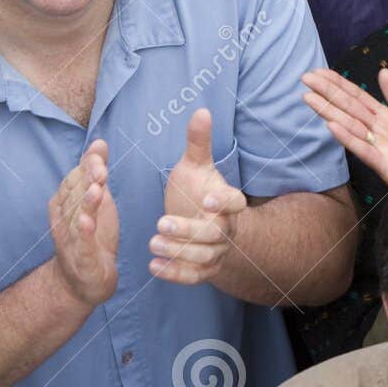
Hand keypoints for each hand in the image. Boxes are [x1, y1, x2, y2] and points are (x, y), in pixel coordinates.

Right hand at [49, 140, 118, 308]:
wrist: (83, 281)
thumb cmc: (91, 234)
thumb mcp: (96, 200)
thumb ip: (95, 172)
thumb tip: (100, 142)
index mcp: (65, 203)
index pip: (73, 179)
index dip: (86, 166)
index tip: (100, 154)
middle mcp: (64, 220)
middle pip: (75, 196)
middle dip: (88, 181)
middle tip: (102, 170)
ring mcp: (72, 241)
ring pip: (78, 219)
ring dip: (86, 204)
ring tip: (97, 190)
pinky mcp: (82, 261)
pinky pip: (82, 246)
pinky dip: (84, 235)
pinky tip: (88, 223)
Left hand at [154, 109, 247, 285]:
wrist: (201, 223)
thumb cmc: (197, 191)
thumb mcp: (195, 165)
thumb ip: (198, 142)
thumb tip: (201, 110)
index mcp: (228, 202)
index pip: (236, 202)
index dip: (225, 201)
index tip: (207, 198)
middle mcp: (226, 229)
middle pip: (214, 234)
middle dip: (189, 231)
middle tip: (161, 224)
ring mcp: (216, 251)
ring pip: (202, 257)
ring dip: (178, 252)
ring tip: (152, 243)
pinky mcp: (203, 270)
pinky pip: (192, 276)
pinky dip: (174, 273)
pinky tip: (153, 266)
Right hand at [301, 65, 387, 187]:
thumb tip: (382, 71)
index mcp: (385, 117)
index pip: (357, 96)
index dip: (338, 84)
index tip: (320, 72)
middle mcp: (377, 130)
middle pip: (348, 107)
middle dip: (327, 92)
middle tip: (305, 78)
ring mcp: (378, 146)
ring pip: (349, 125)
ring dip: (328, 111)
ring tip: (309, 99)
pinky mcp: (383, 163)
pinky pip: (362, 149)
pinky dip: (347, 137)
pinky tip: (332, 125)